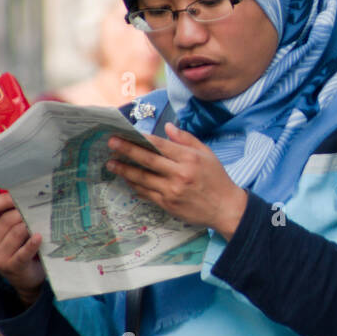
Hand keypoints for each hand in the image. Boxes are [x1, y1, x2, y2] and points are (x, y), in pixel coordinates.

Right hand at [0, 192, 45, 304]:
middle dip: (23, 212)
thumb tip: (23, 191)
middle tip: (39, 208)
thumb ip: (7, 213)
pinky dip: (32, 243)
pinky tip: (39, 236)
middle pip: (6, 219)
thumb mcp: (7, 231)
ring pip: (17, 232)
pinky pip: (23, 252)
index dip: (3, 199)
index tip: (21, 195)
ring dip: (31, 225)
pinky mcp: (12, 266)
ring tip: (41, 221)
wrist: (24, 278)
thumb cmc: (18, 247)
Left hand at [106, 123, 248, 238]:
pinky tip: (127, 179)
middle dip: (127, 150)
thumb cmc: (217, 179)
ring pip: (143, 178)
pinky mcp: (168, 204)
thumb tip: (168, 127)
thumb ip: (186, 139)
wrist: (225, 208)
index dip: (141, 138)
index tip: (126, 133)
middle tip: (111, 143)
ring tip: (111, 163)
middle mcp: (180, 174)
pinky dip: (135, 185)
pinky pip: (146, 193)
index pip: (160, 145)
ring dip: (125, 170)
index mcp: (190, 159)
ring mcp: (172, 191)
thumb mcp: (207, 154)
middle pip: (147, 161)